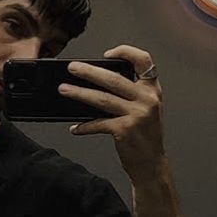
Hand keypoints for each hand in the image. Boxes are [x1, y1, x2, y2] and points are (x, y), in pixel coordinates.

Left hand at [58, 45, 165, 181]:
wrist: (151, 163)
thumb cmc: (145, 136)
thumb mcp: (146, 109)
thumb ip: (131, 93)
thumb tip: (97, 81)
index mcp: (152, 90)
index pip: (144, 61)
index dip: (125, 52)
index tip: (107, 54)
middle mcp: (147, 99)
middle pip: (114, 78)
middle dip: (89, 71)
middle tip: (72, 68)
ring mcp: (137, 114)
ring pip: (102, 99)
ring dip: (79, 93)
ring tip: (64, 89)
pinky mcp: (125, 129)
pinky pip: (98, 123)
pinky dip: (84, 126)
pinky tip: (75, 128)